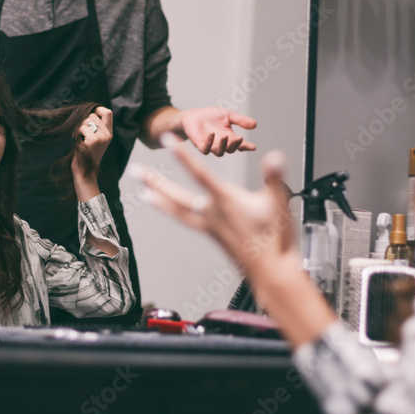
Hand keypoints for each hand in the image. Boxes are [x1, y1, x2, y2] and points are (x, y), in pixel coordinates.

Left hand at [72, 106, 113, 182]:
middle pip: (93, 115)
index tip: (90, 114)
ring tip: (79, 137)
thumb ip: (96, 128)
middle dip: (84, 121)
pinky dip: (77, 132)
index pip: (108, 112)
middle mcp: (108, 134)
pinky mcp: (94, 141)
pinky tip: (78, 141)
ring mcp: (102, 137)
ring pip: (87, 120)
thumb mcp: (96, 141)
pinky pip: (82, 127)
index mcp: (109, 134)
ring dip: (80, 127)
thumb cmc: (86, 156)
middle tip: (80, 132)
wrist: (85, 173)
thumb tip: (88, 114)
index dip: (98, 109)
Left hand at [133, 135, 293, 274]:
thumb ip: (274, 177)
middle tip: (135, 170)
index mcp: (226, 202)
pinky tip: (163, 205)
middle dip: (155, 181)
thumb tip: (274, 158)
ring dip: (158, 198)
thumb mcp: (279, 203)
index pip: (200, 174)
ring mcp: (210, 226)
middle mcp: (212, 214)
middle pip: (176, 195)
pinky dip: (170, 211)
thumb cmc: (275, 239)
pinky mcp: (211, 234)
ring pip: (176, 209)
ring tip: (142, 191)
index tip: (167, 141)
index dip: (183, 156)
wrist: (270, 272)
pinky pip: (184, 220)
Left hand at [178, 107, 256, 156]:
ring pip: (219, 152)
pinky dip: (209, 142)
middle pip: (231, 150)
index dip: (247, 147)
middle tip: (239, 138)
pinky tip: (212, 134)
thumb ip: (240, 120)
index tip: (253, 147)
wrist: (193, 115)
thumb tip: (254, 125)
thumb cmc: (210, 116)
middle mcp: (221, 144)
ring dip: (223, 146)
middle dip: (235, 145)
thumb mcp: (228, 115)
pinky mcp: (200, 145)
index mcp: (230, 138)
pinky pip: (205, 149)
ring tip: (225, 136)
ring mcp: (211, 146)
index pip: (240, 145)